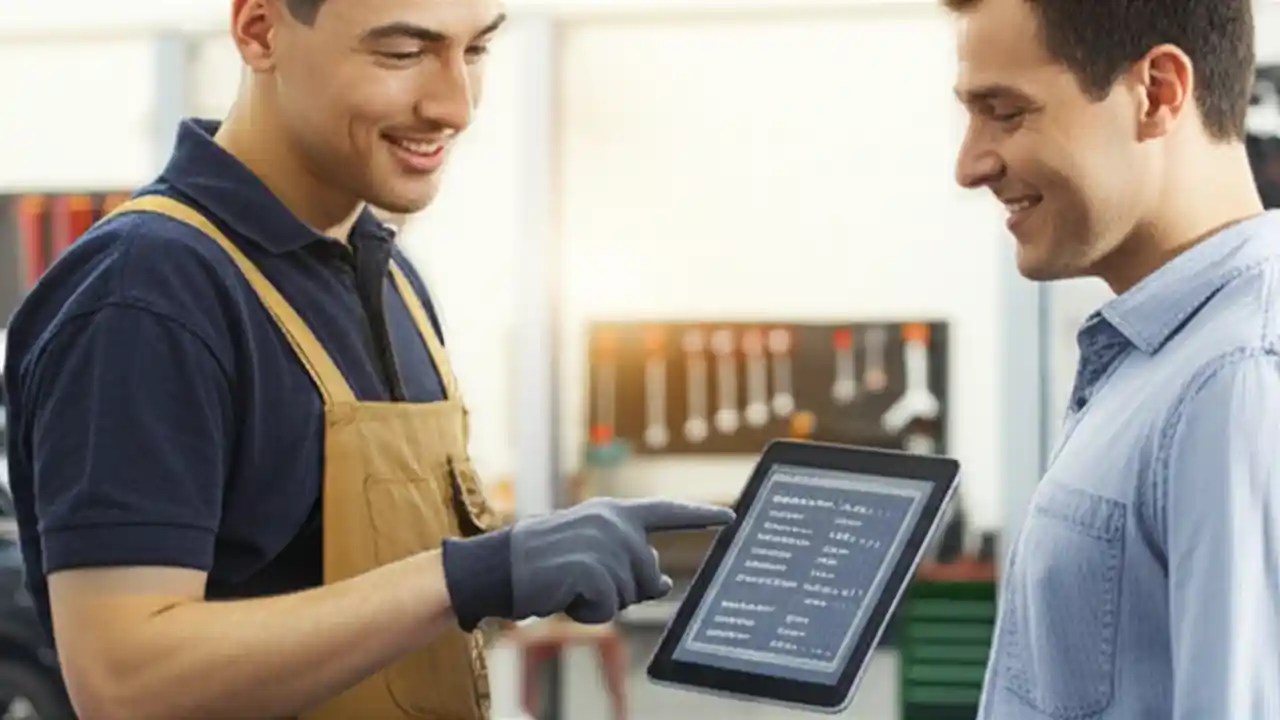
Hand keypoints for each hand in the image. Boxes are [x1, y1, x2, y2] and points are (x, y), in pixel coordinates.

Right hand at [510, 497, 734, 623]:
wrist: (498, 567)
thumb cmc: (544, 563)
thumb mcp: (591, 557)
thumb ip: (628, 565)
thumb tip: (663, 582)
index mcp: (614, 512)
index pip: (666, 512)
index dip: (699, 516)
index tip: (731, 517)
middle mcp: (613, 522)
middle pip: (648, 574)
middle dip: (623, 589)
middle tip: (582, 582)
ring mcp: (603, 543)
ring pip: (628, 594)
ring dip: (600, 602)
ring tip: (568, 586)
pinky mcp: (591, 568)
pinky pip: (608, 608)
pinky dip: (588, 612)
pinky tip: (564, 597)